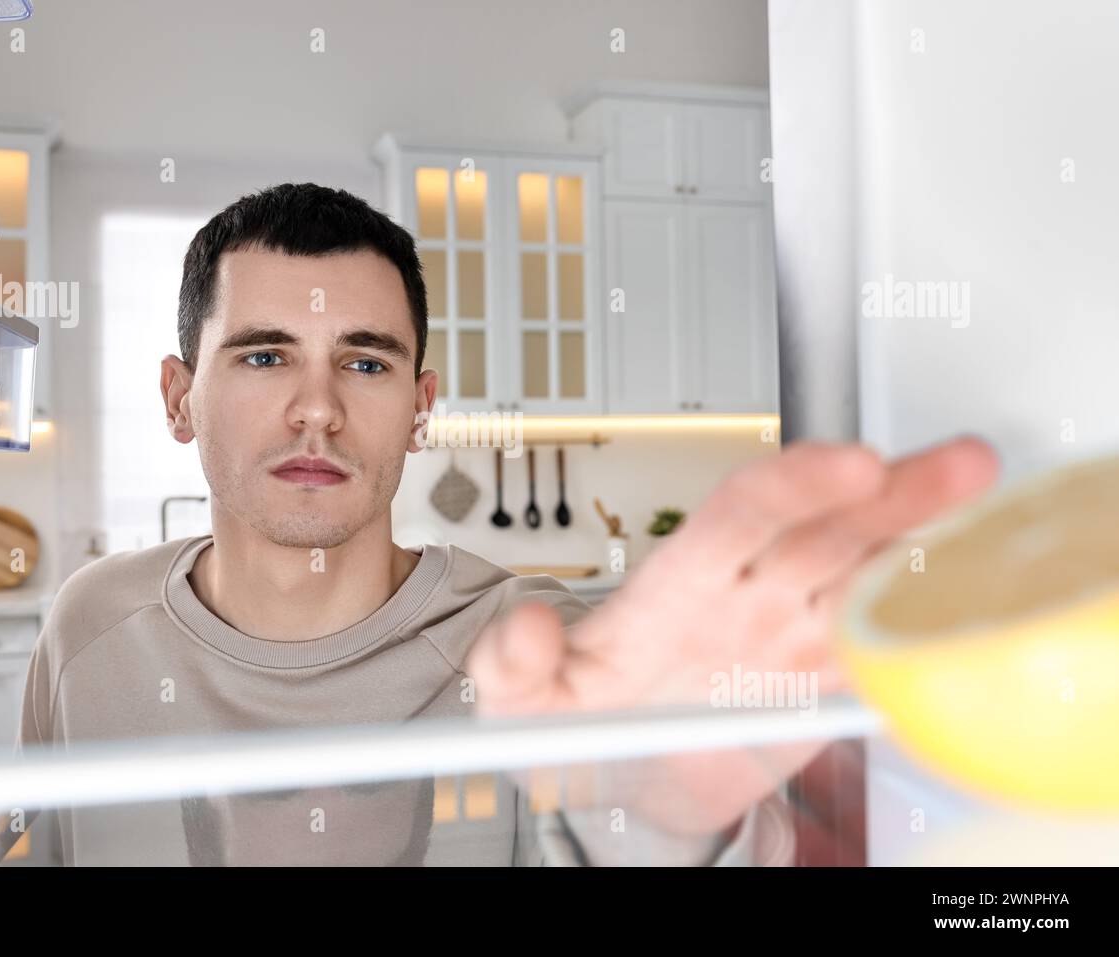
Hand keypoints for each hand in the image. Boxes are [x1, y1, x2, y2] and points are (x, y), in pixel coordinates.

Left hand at [467, 436, 1000, 839]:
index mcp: (676, 591)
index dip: (791, 487)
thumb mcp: (523, 702)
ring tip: (983, 503)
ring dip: (923, 541)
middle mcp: (743, 598)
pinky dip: (926, 627)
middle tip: (954, 465)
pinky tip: (971, 596)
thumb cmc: (578, 723)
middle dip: (890, 495)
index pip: (736, 520)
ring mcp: (789, 636)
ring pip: (865, 575)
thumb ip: (514, 665)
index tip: (844, 464)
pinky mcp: (821, 682)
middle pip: (821, 530)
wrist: (624, 778)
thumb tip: (527, 626)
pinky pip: (882, 648)